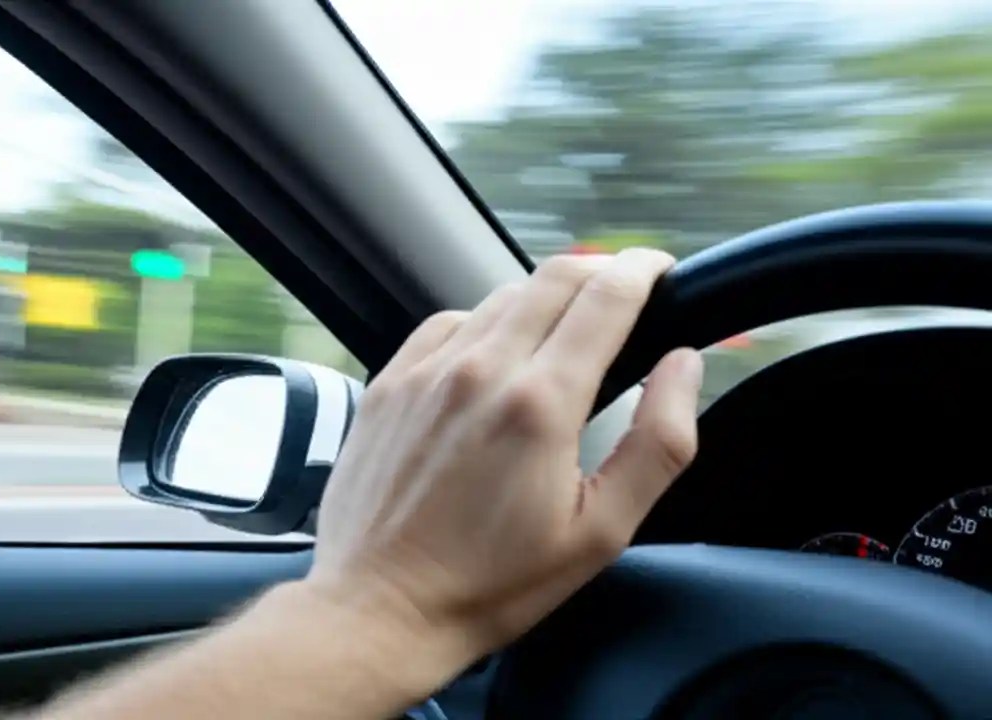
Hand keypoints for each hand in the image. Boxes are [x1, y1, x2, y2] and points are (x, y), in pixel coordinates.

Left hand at [304, 249, 702, 690]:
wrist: (379, 608)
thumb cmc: (491, 585)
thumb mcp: (600, 532)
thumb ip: (659, 442)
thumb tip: (682, 366)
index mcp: (540, 403)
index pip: (605, 295)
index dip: (643, 269)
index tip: (660, 268)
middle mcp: (479, 370)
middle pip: (553, 277)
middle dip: (600, 272)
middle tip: (625, 291)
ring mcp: (427, 371)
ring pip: (500, 296)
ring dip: (543, 298)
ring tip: (566, 331)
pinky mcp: (390, 382)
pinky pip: (449, 322)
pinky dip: (485, 323)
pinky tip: (496, 357)